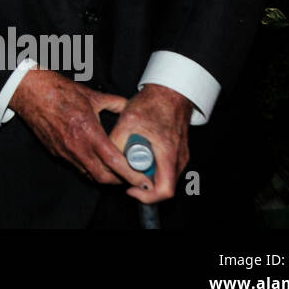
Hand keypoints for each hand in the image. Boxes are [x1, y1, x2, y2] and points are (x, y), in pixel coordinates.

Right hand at [10, 68, 152, 190]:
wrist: (31, 93)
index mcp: (89, 132)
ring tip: (115, 169)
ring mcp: (65, 152)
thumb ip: (115, 103)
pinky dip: (89, 167)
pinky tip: (94, 158)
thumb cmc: (59, 91)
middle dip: (120, 180)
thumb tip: (129, 107)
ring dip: (104, 175)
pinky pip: (76, 166)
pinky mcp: (56, 152)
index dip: (131, 174)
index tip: (143, 179)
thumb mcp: (92, 96)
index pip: (114, 162)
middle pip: (103, 177)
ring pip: (89, 175)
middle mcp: (77, 146)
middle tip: (132, 176)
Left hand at [108, 83, 193, 203]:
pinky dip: (152, 166)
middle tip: (127, 170)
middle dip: (143, 183)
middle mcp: (179, 159)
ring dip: (146, 174)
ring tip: (131, 159)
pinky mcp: (178, 154)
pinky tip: (139, 154)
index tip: (130, 189)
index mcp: (168, 154)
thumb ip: (117, 141)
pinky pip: (165, 168)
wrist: (170, 92)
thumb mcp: (128, 120)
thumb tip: (107, 158)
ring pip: (164, 177)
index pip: (164, 190)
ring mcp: (180, 157)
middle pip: (163, 186)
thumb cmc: (153, 103)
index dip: (146, 196)